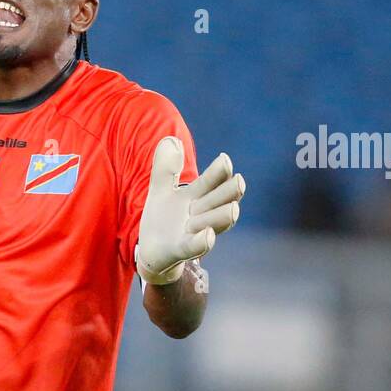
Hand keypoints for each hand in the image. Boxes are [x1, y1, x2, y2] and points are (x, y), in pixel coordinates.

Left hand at [135, 136, 245, 284]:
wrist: (151, 251)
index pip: (212, 181)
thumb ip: (165, 167)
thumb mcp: (161, 189)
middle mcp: (201, 214)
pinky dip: (202, 242)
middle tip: (239, 182)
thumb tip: (171, 139)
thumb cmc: (163, 219)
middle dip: (229, 193)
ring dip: (222, 216)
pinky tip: (208, 236)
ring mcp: (193, 232)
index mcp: (196, 196)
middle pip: (220, 201)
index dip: (219, 172)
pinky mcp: (181, 250)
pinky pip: (194, 246)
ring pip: (213, 222)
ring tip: (233, 209)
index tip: (225, 160)